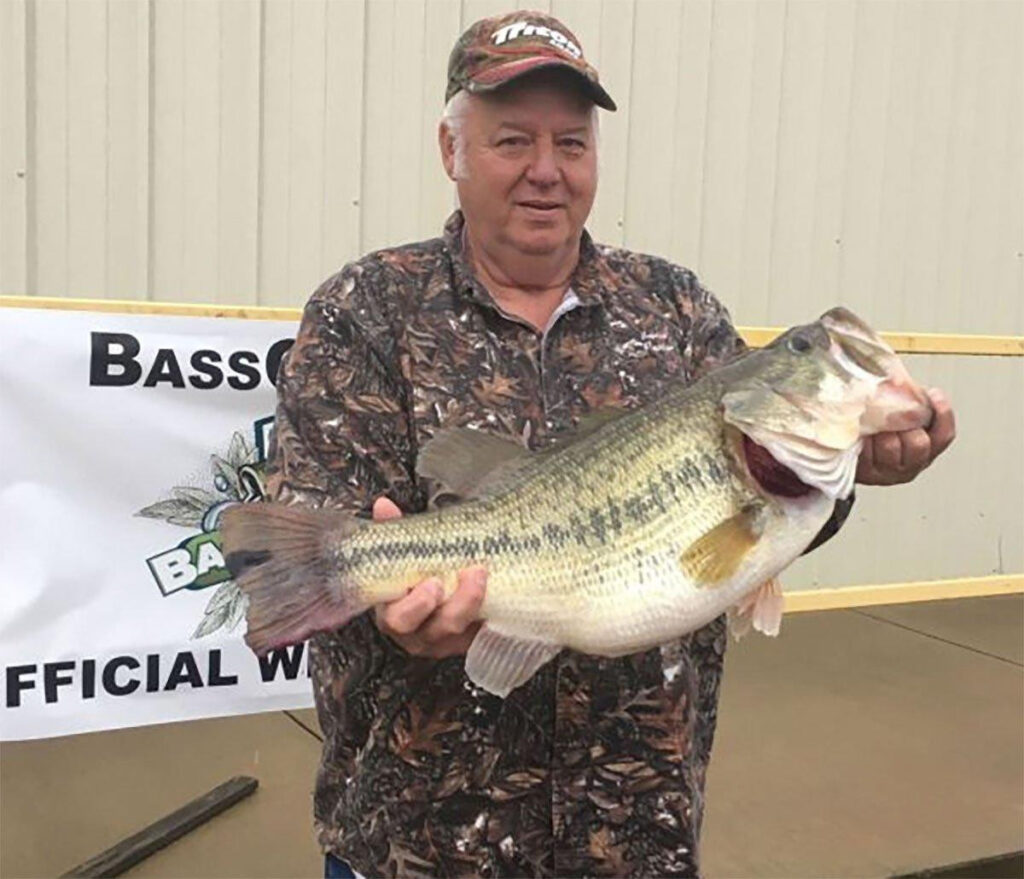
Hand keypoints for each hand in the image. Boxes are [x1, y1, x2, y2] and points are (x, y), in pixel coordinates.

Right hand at [371, 497, 486, 657]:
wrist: (437, 595)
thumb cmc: (414, 576)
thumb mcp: (403, 556)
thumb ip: (393, 532)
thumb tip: (383, 505)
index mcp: (395, 615)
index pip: (398, 620)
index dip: (415, 606)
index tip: (433, 582)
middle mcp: (419, 634)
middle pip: (434, 630)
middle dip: (454, 605)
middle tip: (468, 574)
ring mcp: (446, 640)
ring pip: (460, 631)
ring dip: (474, 602)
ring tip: (482, 573)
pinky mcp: (470, 640)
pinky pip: (481, 633)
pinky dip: (490, 614)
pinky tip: (499, 593)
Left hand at [856, 388, 955, 485]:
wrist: (846, 451)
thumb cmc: (877, 430)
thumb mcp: (899, 414)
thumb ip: (910, 400)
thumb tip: (904, 381)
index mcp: (928, 450)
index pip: (944, 435)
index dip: (943, 414)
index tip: (935, 394)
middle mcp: (912, 464)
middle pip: (919, 443)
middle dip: (906, 424)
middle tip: (893, 414)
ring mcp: (890, 472)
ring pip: (891, 446)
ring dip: (882, 431)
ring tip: (874, 425)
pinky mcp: (868, 474)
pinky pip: (867, 452)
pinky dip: (864, 439)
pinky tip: (862, 434)